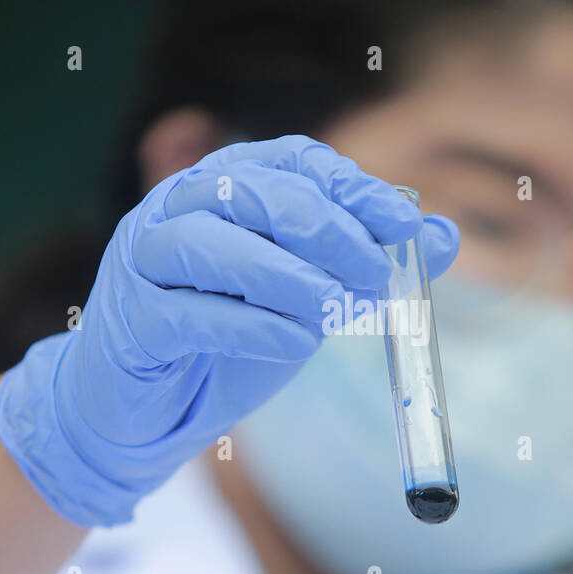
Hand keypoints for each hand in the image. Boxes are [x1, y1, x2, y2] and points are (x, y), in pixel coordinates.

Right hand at [0, 135, 458, 524]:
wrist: (151, 409)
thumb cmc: (232, 339)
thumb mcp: (311, 298)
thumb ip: (367, 265)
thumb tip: (443, 236)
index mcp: (227, 184)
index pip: (295, 163)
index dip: (354, 190)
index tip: (405, 227)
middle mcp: (179, 206)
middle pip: (255, 193)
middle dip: (327, 231)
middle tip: (376, 274)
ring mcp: (144, 259)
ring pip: (213, 244)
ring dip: (287, 276)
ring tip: (338, 309)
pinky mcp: (129, 320)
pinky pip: (188, 314)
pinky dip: (248, 326)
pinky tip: (293, 341)